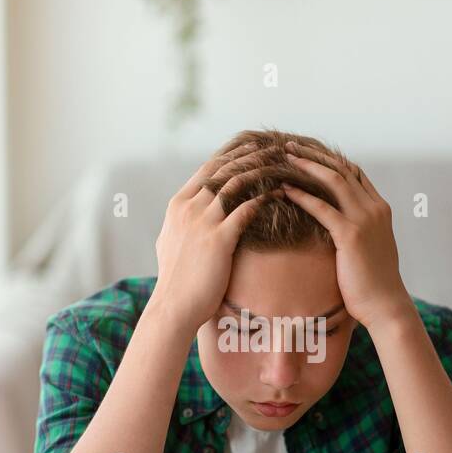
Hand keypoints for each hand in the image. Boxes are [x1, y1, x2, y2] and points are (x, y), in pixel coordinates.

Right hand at [150, 143, 279, 333]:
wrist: (174, 306)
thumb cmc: (175, 280)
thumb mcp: (169, 242)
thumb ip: (180, 223)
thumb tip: (186, 213)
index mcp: (177, 205)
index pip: (206, 169)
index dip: (230, 155)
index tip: (250, 146)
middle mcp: (188, 207)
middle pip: (222, 169)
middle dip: (248, 154)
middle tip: (271, 146)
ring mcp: (202, 221)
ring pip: (235, 183)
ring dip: (260, 170)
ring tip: (281, 163)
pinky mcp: (219, 239)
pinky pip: (247, 210)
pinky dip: (265, 198)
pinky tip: (280, 193)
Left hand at [280, 142, 412, 329]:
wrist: (385, 305)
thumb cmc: (374, 281)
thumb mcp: (370, 246)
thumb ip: (358, 227)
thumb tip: (337, 223)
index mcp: (380, 208)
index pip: (353, 171)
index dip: (329, 158)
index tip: (306, 152)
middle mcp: (375, 207)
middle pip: (341, 168)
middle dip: (314, 154)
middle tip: (289, 146)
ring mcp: (365, 219)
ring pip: (333, 180)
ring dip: (306, 166)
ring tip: (283, 158)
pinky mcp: (351, 235)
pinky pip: (322, 208)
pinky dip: (302, 195)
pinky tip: (285, 189)